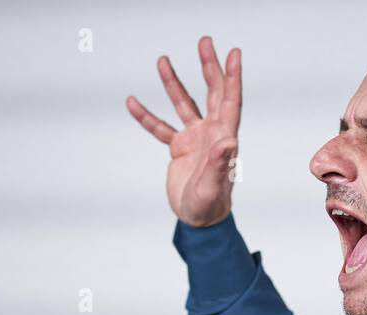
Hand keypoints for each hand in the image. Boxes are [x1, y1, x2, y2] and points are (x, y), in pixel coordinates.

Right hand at [126, 35, 241, 227]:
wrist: (199, 220)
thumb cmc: (210, 206)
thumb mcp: (213, 186)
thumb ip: (220, 164)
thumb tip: (229, 141)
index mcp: (223, 138)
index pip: (229, 101)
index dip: (232, 77)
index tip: (234, 53)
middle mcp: (211, 133)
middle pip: (211, 93)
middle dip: (209, 67)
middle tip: (205, 42)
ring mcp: (195, 139)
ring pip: (184, 104)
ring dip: (174, 83)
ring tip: (162, 60)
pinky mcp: (179, 148)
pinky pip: (160, 128)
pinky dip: (146, 116)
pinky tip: (132, 102)